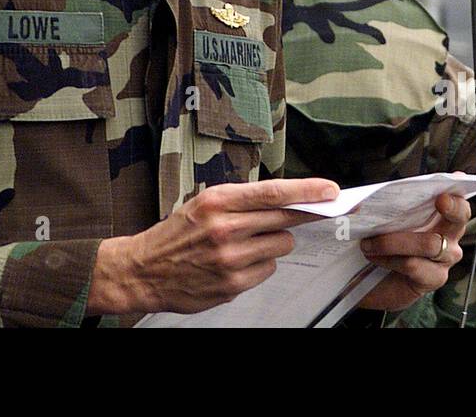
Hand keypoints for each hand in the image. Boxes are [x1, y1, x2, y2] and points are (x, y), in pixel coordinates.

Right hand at [87, 177, 338, 315]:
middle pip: (284, 219)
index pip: (272, 193)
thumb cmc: (177, 234)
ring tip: (248, 243)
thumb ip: (242, 202)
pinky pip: (267, 269)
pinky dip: (260, 264)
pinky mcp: (232, 284)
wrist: (144, 270)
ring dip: (273, 242)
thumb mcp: (204, 204)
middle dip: (301, 215)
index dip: (306, 191)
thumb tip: (287, 201)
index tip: (331, 190)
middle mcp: (225, 228)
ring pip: (280, 245)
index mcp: (217, 201)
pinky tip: (238, 262)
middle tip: (317, 210)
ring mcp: (230, 259)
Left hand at [356, 192, 471, 310]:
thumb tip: (360, 206)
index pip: (457, 201)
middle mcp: (450, 235)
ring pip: (429, 243)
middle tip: (440, 201)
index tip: (447, 191)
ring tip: (368, 242)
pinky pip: (413, 264)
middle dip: (451, 207)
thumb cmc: (388, 244)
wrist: (380, 280)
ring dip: (393, 241)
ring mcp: (446, 257)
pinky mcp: (435, 277)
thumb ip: (385, 208)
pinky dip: (389, 258)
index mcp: (442, 215)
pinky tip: (373, 256)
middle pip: (459, 218)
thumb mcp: (387, 221)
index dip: (456, 195)